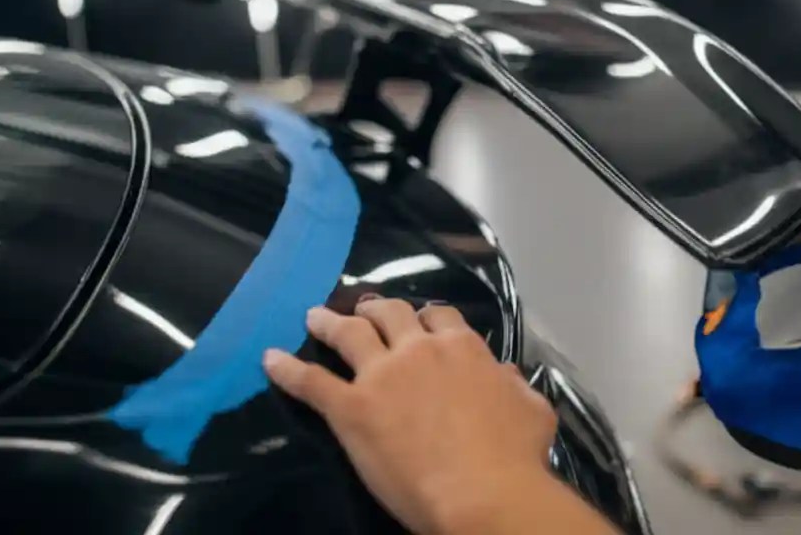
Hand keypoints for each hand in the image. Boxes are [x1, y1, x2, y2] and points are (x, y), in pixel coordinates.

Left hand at [263, 297, 557, 534]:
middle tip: (363, 311)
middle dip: (375, 309)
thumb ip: (515, 385)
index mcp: (462, 348)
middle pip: (390, 315)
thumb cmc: (515, 455)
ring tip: (314, 317)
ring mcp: (381, 376)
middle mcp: (418, 350)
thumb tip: (504, 373)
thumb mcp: (531, 409)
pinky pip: (311, 382)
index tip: (419, 322)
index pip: (439, 316)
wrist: (482, 491)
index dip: (426, 317)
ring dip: (329, 323)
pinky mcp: (351, 408)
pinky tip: (269, 359)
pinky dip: (287, 369)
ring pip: (348, 335)